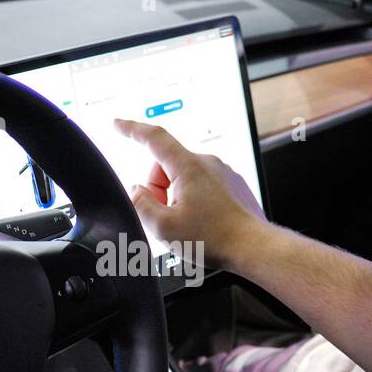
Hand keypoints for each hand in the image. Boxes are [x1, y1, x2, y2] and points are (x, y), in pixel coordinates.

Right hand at [114, 119, 267, 272]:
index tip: (118, 124)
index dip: (131, 129)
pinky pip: (202, 185)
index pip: (154, 138)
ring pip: (184, 178)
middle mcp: (207, 163)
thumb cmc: (214, 239)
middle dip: (158, 189)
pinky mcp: (231, 185)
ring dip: (176, 198)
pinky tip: (202, 223)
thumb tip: (136, 192)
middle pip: (166, 166)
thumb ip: (141, 204)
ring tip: (187, 224)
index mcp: (188, 167)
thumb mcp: (164, 227)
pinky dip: (194, 201)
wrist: (253, 248)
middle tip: (166, 217)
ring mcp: (222, 173)